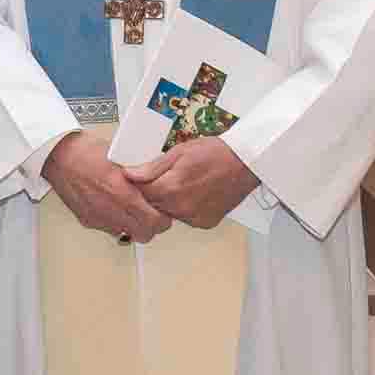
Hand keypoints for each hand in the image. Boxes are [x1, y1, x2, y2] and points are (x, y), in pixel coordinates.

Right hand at [43, 132, 171, 242]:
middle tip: (152, 215)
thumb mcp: (123, 158)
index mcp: (123, 193)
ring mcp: (99, 218)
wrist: (60, 157)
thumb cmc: (88, 152)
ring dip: (133, 225)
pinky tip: (112, 206)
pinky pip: (109, 228)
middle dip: (152, 227)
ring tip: (131, 210)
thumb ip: (140, 174)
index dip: (163, 219)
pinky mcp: (88, 220)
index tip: (163, 212)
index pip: (154, 221)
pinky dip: (115, 221)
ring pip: (127, 234)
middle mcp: (111, 210)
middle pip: (144, 234)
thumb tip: (156, 181)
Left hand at [124, 136, 259, 229]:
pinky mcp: (204, 223)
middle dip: (153, 193)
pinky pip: (185, 218)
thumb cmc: (214, 153)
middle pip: (153, 206)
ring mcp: (194, 218)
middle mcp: (181, 208)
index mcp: (172, 188)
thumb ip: (152, 167)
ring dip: (168, 202)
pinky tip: (193, 193)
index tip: (140, 178)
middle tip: (164, 178)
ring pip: (168, 213)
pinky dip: (184, 208)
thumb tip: (129, 175)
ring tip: (181, 183)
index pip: (140, 194)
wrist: (245, 163)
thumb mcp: (179, 152)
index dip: (138, 185)